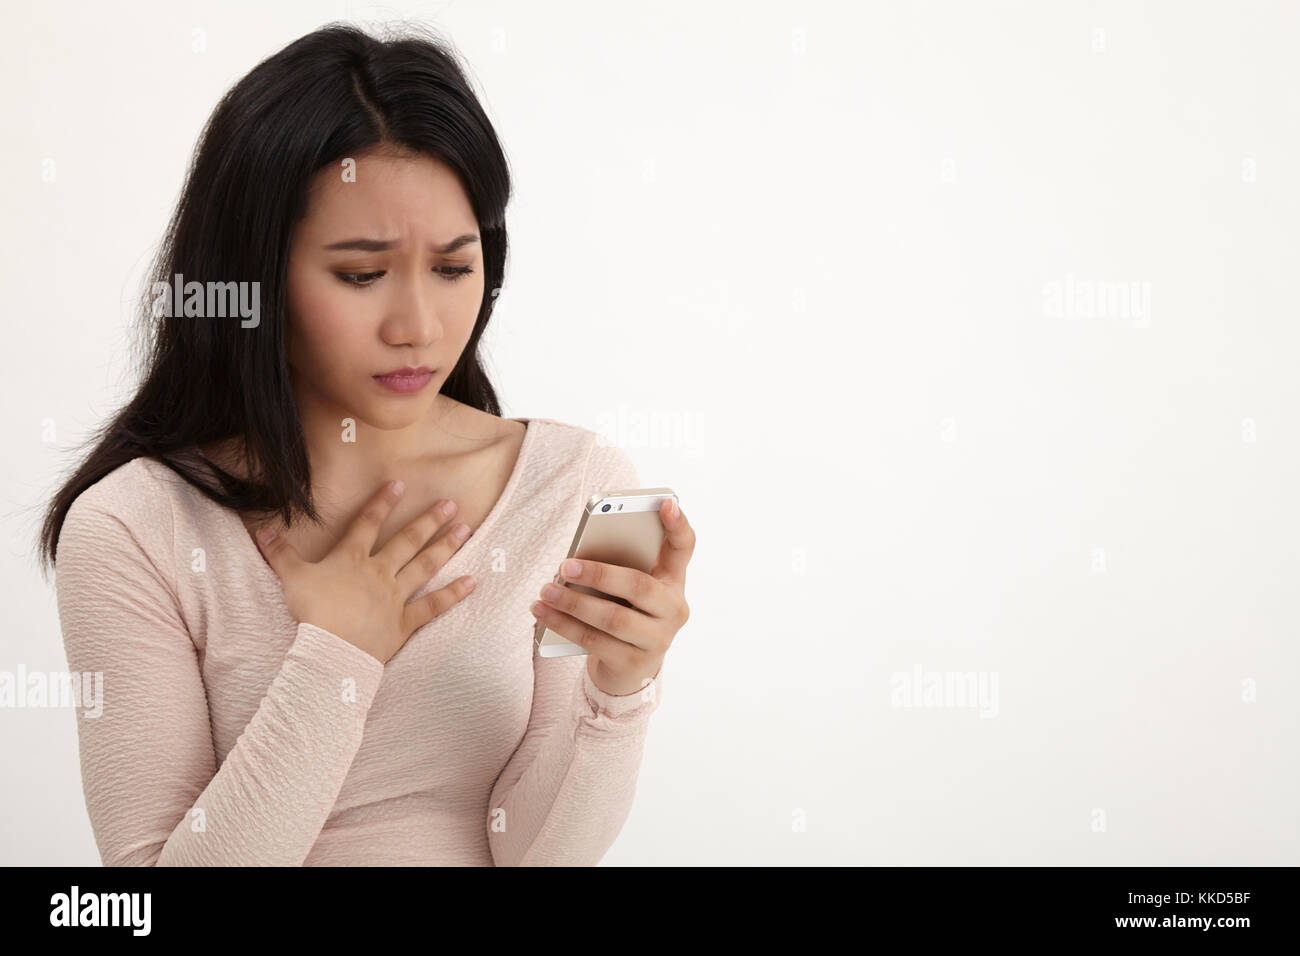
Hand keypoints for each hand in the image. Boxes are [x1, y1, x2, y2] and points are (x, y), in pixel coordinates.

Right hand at [254, 480, 476, 663]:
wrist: (331, 651)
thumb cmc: (311, 613)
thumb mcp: (291, 578)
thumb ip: (278, 552)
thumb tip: (260, 528)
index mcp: (352, 559)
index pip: (368, 524)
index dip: (382, 503)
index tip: (400, 483)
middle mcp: (379, 572)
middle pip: (407, 541)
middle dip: (429, 520)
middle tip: (452, 504)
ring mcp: (395, 597)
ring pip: (425, 566)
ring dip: (446, 547)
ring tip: (466, 529)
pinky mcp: (405, 622)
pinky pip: (433, 606)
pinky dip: (453, 594)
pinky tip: (473, 581)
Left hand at [530, 497, 693, 695]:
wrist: (629, 668)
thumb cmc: (624, 612)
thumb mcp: (626, 590)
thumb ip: (616, 568)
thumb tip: (575, 561)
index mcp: (673, 580)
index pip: (683, 547)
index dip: (678, 524)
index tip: (666, 502)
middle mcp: (674, 609)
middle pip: (640, 586)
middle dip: (599, 574)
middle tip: (564, 566)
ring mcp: (659, 639)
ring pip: (614, 618)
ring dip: (573, 604)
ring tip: (545, 591)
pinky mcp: (636, 663)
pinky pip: (596, 642)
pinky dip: (565, 625)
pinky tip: (543, 614)